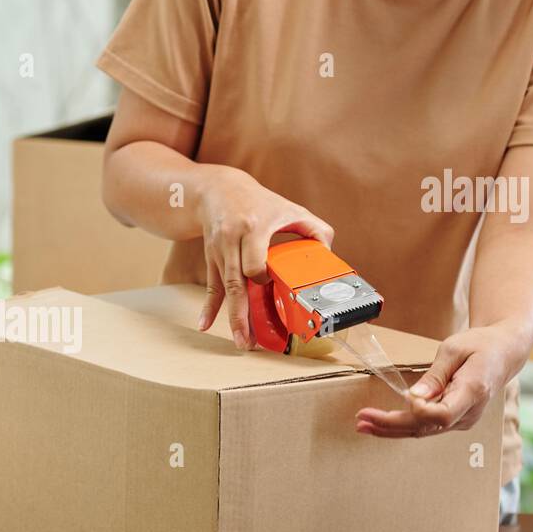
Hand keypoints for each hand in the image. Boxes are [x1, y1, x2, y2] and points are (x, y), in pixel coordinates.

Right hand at [194, 167, 333, 349]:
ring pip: (225, 289)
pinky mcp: (212, 259)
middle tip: (251, 340)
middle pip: (237, 282)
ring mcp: (220, 252)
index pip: (255, 262)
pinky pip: (212, 286)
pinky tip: (205, 325)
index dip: (262, 279)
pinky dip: (209, 307)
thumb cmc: (259, 201)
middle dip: (242, 313)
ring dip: (232, 317)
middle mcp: (232, 240)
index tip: (272, 287)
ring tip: (241, 341)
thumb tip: (327, 256)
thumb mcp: (289, 208)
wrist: (218, 190)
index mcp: (254, 227)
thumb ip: (315, 229)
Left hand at [355, 324, 526, 437]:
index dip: (420, 412)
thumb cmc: (481, 345)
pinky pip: (426, 427)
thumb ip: (435, 375)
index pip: (443, 415)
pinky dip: (403, 425)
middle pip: (426, 427)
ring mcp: (463, 419)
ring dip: (391, 429)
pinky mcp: (456, 420)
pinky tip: (381, 423)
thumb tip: (413, 398)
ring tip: (363, 424)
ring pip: (424, 431)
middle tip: (362, 420)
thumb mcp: (455, 349)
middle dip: (391, 425)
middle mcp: (469, 412)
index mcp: (473, 391)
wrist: (504, 352)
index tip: (403, 400)